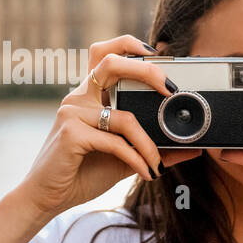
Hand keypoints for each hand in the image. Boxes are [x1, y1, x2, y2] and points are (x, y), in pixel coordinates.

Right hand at [13, 35, 202, 220]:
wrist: (48, 197)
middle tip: (171, 90)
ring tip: (157, 164)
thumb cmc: (82, 173)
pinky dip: (136, 158)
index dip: (130, 45)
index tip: (160, 55)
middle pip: (110, 62)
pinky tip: (146, 172)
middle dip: (146, 70)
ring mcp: (72, 113)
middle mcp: (78, 97)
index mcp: (89, 95)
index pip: (105, 53)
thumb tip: (194, 148)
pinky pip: (115, 142)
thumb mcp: (125, 158)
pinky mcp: (71, 134)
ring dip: (149, 144)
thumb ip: (155, 148)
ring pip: (124, 116)